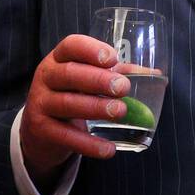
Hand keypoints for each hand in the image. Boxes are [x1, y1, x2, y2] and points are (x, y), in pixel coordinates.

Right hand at [20, 34, 131, 187]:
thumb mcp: (86, 80)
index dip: (90, 49)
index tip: (112, 58)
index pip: (70, 45)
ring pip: (66, 104)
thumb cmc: (71, 95)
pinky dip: (88, 144)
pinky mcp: (40, 129)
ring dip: (95, 107)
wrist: (40, 130)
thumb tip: (154, 74)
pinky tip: (108, 148)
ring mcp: (40, 103)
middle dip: (97, 80)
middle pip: (69, 74)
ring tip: (120, 112)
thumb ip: (117, 74)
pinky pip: (65, 136)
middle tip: (122, 87)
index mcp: (59, 58)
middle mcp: (46, 77)